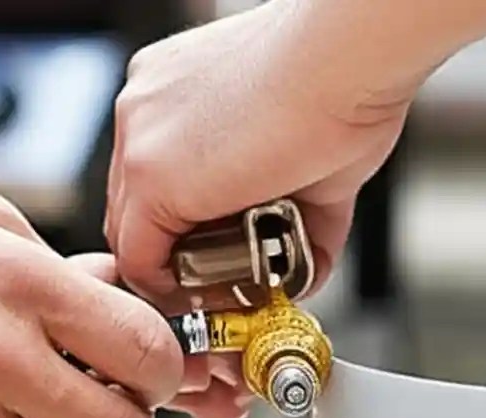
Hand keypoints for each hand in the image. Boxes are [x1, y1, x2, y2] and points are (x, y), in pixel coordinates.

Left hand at [105, 2, 417, 417]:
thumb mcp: (301, 152)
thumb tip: (303, 269)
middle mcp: (143, 108)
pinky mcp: (153, 178)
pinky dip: (173, 287)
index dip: (177, 229)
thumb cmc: (346, 79)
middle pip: (132, 209)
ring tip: (228, 289)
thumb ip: (290, 213)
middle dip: (175, 255)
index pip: (146, 180)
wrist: (352, 54)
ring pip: (133, 236)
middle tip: (220, 284)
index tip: (211, 257)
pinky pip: (141, 257)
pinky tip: (213, 294)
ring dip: (178, 273)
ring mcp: (139, 142)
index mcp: (169, 92)